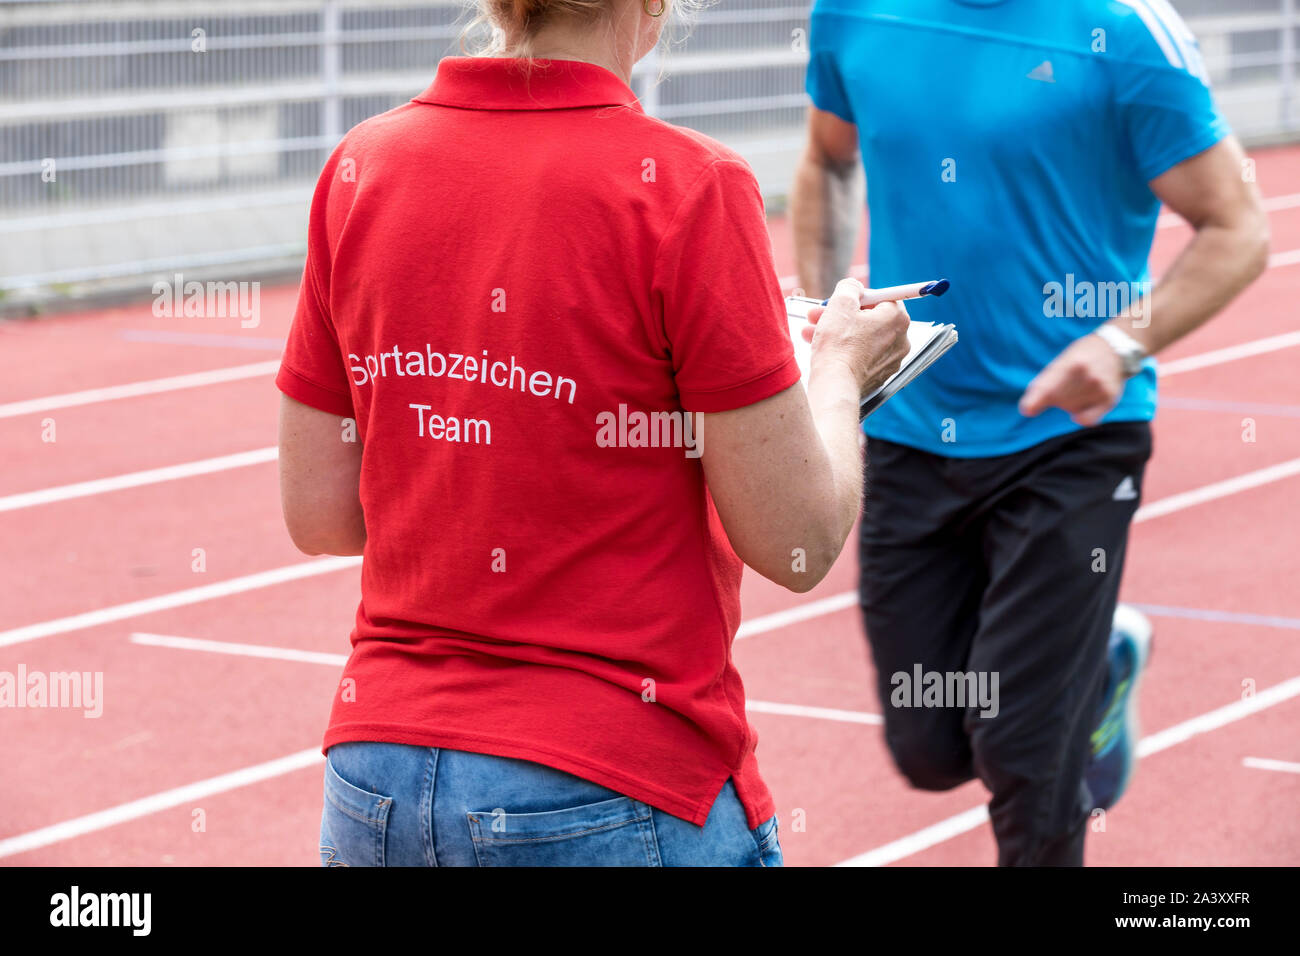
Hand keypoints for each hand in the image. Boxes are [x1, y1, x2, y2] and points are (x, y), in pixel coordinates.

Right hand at [804, 277, 910, 396]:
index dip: (858, 297)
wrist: (835, 384)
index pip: (882, 298)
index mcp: (897, 318)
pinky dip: (844, 350)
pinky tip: (823, 349)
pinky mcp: (879, 376)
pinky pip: (862, 356)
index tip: (842, 301)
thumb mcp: (841, 303)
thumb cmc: (839, 345)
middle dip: (841, 315)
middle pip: (870, 319)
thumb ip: (850, 287)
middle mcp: (901, 340)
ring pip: (862, 338)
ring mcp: (891, 360)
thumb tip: (854, 287)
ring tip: (811, 332)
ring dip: (837, 332)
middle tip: (819, 314)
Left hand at [1019, 331, 1125, 425]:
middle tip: (1070, 383)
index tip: (1027, 410)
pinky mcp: (1109, 399)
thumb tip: (1028, 409)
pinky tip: (1083, 406)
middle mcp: (1084, 375)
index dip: (1034, 400)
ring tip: (1082, 387)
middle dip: (1057, 397)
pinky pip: (1086, 420)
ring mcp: (1098, 387)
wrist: (1115, 349)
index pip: (1047, 386)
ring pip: (1072, 411)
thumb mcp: (1061, 361)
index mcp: (1068, 363)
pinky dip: (1081, 416)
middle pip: (1058, 401)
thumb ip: (1045, 382)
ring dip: (1071, 404)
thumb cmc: (1080, 358)